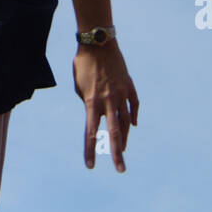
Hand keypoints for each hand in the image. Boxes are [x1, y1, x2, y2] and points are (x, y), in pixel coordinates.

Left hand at [73, 42, 138, 171]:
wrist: (99, 42)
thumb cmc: (83, 63)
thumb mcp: (78, 85)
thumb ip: (88, 102)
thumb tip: (98, 113)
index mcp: (92, 102)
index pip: (91, 132)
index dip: (90, 150)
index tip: (90, 166)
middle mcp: (108, 101)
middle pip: (114, 133)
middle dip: (117, 154)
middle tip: (121, 169)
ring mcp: (121, 93)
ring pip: (125, 121)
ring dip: (124, 137)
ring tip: (122, 150)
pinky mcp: (129, 85)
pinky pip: (133, 104)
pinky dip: (133, 115)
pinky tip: (132, 125)